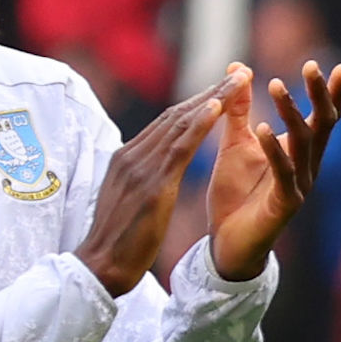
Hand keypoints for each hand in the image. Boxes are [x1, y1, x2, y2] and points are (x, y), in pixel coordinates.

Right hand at [79, 79, 227, 295]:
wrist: (101, 267)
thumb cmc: (117, 242)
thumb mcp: (128, 201)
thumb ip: (140, 178)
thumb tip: (153, 168)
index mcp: (127, 158)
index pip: (166, 123)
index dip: (196, 104)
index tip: (221, 89)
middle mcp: (132, 155)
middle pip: (175, 115)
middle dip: (210, 93)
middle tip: (240, 74)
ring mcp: (140, 168)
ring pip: (180, 124)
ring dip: (212, 100)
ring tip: (238, 82)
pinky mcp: (151, 185)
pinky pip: (179, 148)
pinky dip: (198, 125)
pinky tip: (217, 109)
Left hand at [207, 57, 340, 280]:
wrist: (226, 242)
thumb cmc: (236, 193)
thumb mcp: (235, 143)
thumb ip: (238, 109)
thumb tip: (238, 67)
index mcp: (301, 152)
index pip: (322, 117)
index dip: (332, 92)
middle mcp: (308, 167)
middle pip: (323, 125)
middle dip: (319, 95)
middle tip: (311, 65)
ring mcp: (300, 186)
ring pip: (304, 144)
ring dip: (290, 113)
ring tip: (274, 85)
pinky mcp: (285, 204)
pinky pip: (283, 172)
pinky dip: (274, 149)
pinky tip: (262, 129)